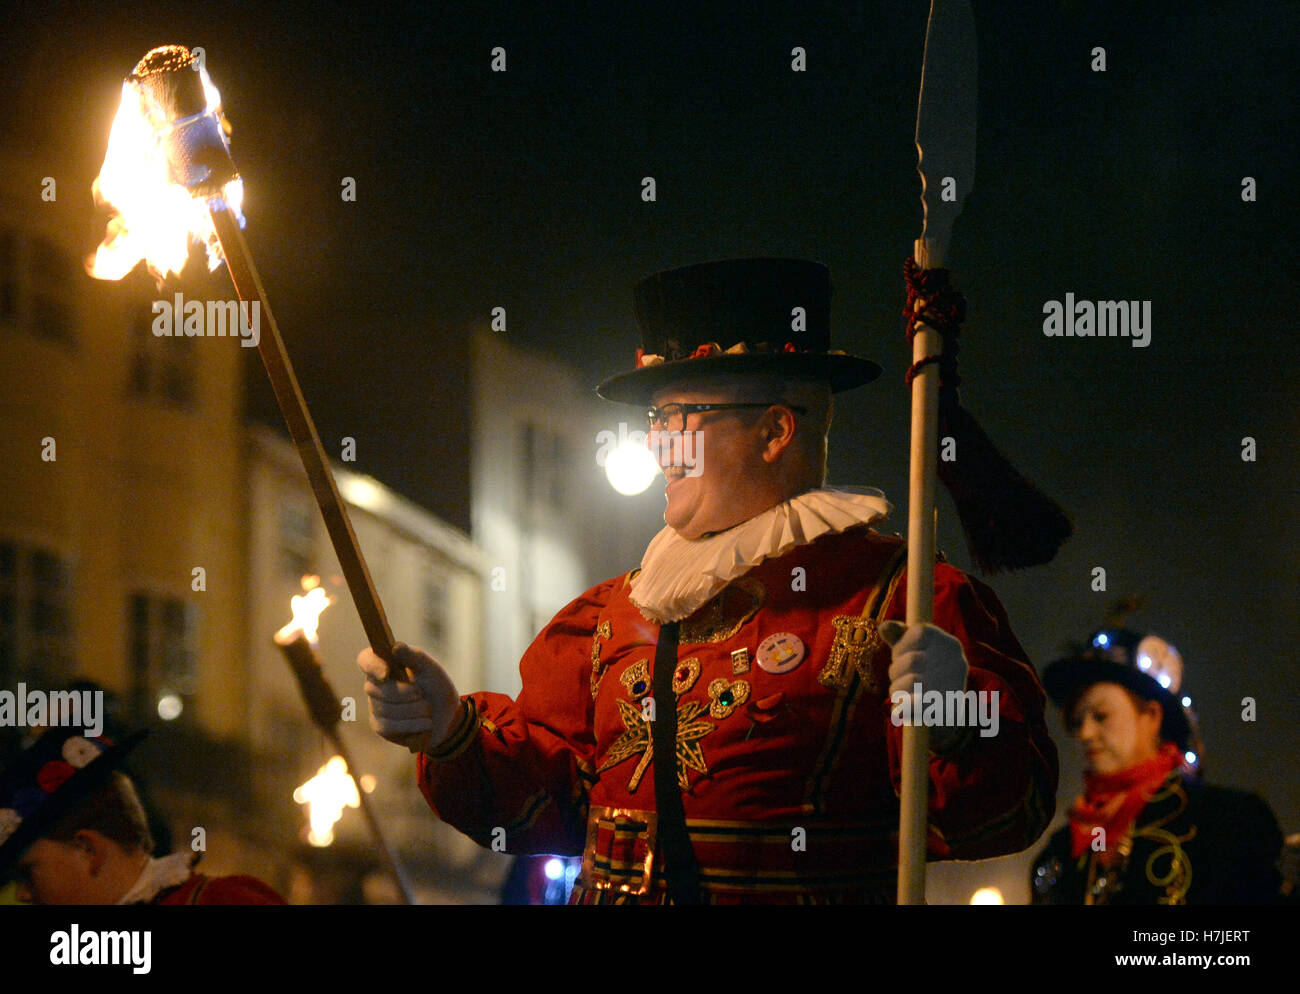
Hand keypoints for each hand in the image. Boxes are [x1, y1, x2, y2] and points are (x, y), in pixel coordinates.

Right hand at [357, 642, 460, 754]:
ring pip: (386, 710)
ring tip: (427, 709)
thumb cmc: (435, 685)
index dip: (372, 666)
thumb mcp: (429, 668)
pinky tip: (424, 723)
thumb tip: (395, 647)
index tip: (386, 673)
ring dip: (414, 711)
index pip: (365, 660)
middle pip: (376, 690)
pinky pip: (389, 727)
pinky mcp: (380, 727)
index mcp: (384, 664)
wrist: (447, 715)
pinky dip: (413, 725)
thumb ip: (413, 656)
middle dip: (405, 694)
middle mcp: (374, 684)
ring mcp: (375, 706)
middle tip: (421, 694)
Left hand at [879, 621, 968, 751]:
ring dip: (896, 689)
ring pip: (912, 681)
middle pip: (913, 659)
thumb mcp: (911, 651)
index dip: (902, 645)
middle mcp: (958, 663)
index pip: (920, 631)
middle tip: (898, 679)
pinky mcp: (945, 712)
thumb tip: (883, 627)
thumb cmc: (924, 677)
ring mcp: (954, 688)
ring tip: (900, 695)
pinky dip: (902, 707)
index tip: (900, 656)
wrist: (942, 718)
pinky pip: (914, 705)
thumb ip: (898, 636)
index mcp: (950, 645)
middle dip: (896, 669)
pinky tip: (900, 709)